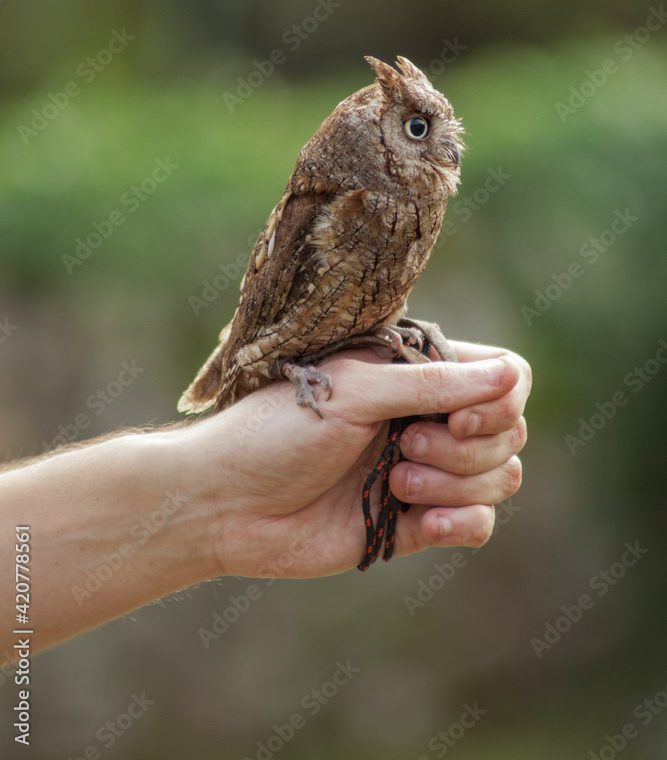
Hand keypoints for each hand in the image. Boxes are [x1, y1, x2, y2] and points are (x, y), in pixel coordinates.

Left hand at [198, 341, 530, 578]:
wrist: (225, 502)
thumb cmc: (277, 429)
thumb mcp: (355, 391)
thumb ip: (435, 383)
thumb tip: (513, 374)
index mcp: (415, 371)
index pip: (505, 374)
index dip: (498, 401)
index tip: (458, 418)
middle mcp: (427, 416)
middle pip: (508, 431)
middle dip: (466, 448)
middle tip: (405, 447)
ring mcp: (425, 469)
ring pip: (498, 477)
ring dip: (456, 485)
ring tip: (394, 485)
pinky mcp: (414, 521)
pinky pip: (477, 523)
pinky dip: (462, 523)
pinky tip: (424, 525)